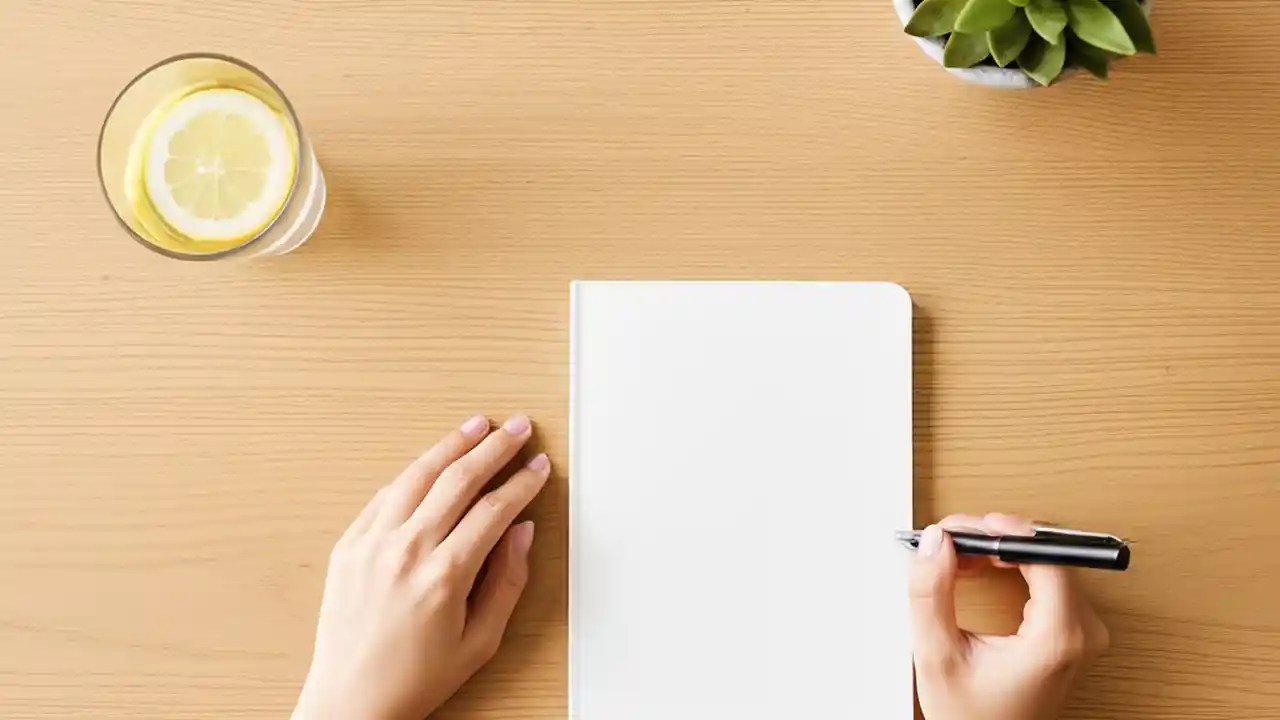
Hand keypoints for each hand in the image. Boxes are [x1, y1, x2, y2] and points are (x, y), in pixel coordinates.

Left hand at [292, 415, 550, 719]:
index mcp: (444, 576)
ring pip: (418, 474)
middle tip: (516, 428)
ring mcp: (372, 543)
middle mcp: (406, 550)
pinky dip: (413, 472)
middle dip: (494, 447)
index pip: (494, 508)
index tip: (538, 466)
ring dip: (452, 444)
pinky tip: (432, 461)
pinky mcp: (349, 545)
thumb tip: (521, 532)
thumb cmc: (415, 679)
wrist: (351, 701)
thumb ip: (507, 582)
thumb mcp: (480, 642)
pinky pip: (385, 494)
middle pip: (459, 478)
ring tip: (476, 426)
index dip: (522, 482)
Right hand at [909, 513, 1109, 719]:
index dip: (1006, 530)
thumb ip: (931, 593)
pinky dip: (1012, 566)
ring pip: (1046, 562)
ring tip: (958, 554)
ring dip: (1000, 550)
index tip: (972, 524)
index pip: (1047, 557)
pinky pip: (1048, 579)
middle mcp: (1083, 634)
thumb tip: (935, 544)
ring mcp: (1082, 632)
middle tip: (952, 538)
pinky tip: (978, 567)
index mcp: (1059, 640)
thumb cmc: (974, 719)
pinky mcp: (1073, 632)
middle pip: (1045, 555)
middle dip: (994, 538)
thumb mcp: (937, 656)